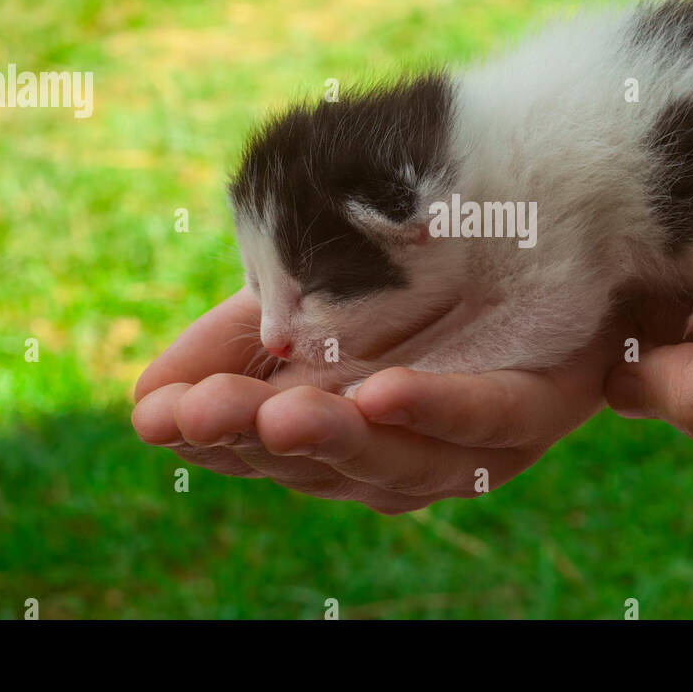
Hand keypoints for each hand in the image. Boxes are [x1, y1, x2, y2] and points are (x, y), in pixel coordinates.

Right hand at [131, 288, 614, 513]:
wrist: (547, 228)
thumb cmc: (420, 273)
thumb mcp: (313, 293)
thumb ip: (241, 345)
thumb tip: (145, 400)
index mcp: (339, 430)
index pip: (264, 446)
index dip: (212, 434)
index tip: (156, 412)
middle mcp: (399, 450)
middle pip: (322, 462)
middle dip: (257, 438)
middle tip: (197, 413)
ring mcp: (470, 440)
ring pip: (399, 458)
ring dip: (337, 437)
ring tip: (281, 412)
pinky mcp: (538, 405)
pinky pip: (486, 416)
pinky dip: (436, 408)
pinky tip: (385, 390)